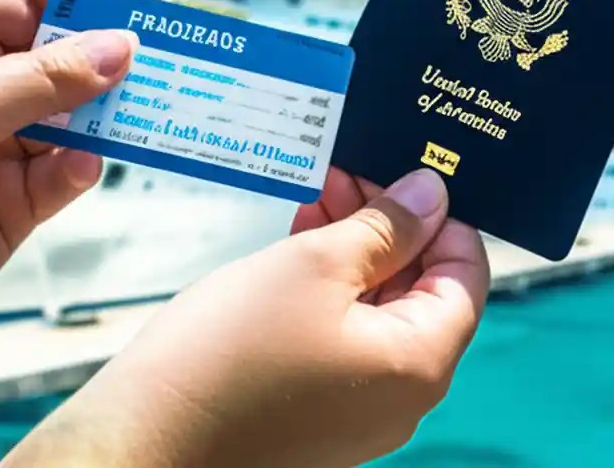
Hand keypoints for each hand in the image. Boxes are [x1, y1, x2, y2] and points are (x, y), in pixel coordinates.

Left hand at [0, 0, 134, 449]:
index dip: (87, 4)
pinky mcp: (16, 203)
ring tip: (152, 117)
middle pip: (66, 60)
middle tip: (173, 68)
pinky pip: (69, 173)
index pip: (29, 3)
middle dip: (113, 64)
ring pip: (78, 118)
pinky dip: (82, 171)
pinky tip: (80, 172)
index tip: (147, 14)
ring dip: (111, 119)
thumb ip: (42, 80)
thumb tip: (122, 46)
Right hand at [4, 167, 490, 467]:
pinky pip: (344, 342)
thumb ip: (385, 227)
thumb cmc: (227, 354)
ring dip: (354, 252)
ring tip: (315, 202)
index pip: (468, 272)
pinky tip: (296, 248)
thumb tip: (431, 195)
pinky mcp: (317, 416)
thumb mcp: (315, 265)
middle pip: (422, 291)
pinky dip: (329, 292)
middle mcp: (403, 397)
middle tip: (347, 176)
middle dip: (388, 225)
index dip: (440, 215)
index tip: (403, 172)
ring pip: (377, 313)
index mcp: (421, 362)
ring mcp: (359, 412)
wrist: (146, 441)